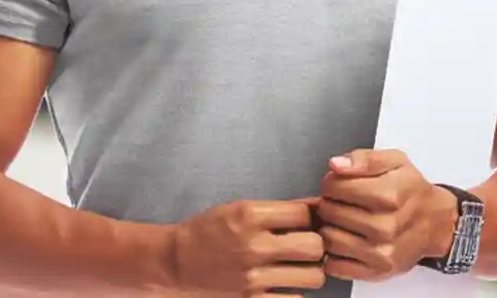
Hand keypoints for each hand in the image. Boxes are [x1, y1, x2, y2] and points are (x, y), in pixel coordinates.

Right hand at [168, 199, 326, 296]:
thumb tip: (318, 207)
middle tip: (306, 246)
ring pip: (314, 276)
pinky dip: (294, 291)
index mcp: (249, 216)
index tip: (303, 223)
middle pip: (316, 246)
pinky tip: (282, 282)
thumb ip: (279, 209)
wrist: (178, 261)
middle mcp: (253, 246)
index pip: (305, 215)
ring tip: (298, 266)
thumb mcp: (239, 208)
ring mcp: (254, 277)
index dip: (310, 217)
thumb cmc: (209, 231)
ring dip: (310, 270)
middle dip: (315, 244)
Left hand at [316, 149, 458, 282]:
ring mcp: (381, 252)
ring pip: (328, 239)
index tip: (340, 184)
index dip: (331, 182)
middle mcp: (385, 227)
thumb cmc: (412, 191)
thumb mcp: (394, 162)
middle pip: (328, 212)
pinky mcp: (378, 271)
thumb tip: (336, 165)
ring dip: (330, 228)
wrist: (437, 223)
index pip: (333, 187)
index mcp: (388, 196)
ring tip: (343, 221)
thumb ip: (364, 159)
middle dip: (329, 203)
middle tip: (343, 203)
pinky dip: (334, 254)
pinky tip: (346, 240)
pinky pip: (337, 266)